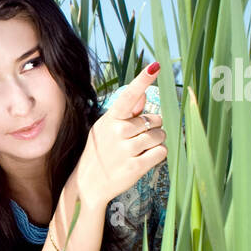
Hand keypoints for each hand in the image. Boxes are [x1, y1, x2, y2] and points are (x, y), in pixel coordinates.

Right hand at [73, 62, 166, 209]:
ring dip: (156, 142)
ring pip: (160, 135)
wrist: (89, 184)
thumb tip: (143, 94)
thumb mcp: (106, 128)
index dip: (143, 79)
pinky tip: (144, 159)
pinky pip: (161, 152)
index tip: (155, 66)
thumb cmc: (100, 151)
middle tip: (136, 140)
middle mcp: (118, 131)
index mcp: (111, 118)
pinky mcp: (136, 166)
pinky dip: (157, 155)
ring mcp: (127, 149)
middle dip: (152, 128)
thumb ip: (126, 112)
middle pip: (155, 120)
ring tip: (139, 150)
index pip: (130, 95)